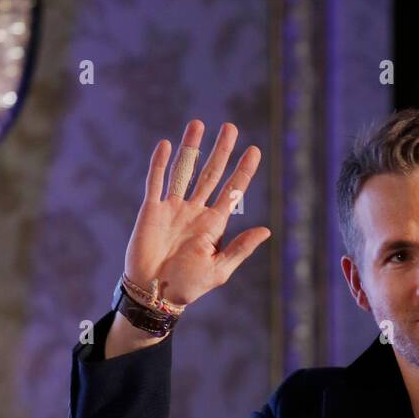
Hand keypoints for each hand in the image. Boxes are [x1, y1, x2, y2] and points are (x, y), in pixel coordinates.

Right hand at [123, 118, 270, 308]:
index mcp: (214, 225)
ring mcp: (173, 208)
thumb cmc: (188, 286)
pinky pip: (156, 181)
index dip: (243, 171)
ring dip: (191, 148)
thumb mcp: (219, 269)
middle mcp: (195, 212)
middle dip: (221, 151)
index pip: (232, 191)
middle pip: (211, 174)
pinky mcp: (152, 210)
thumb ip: (240, 248)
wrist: (155, 293)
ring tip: (199, 124)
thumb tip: (266, 230)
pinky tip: (168, 144)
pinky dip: (161, 163)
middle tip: (231, 127)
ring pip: (184, 170)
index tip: (254, 150)